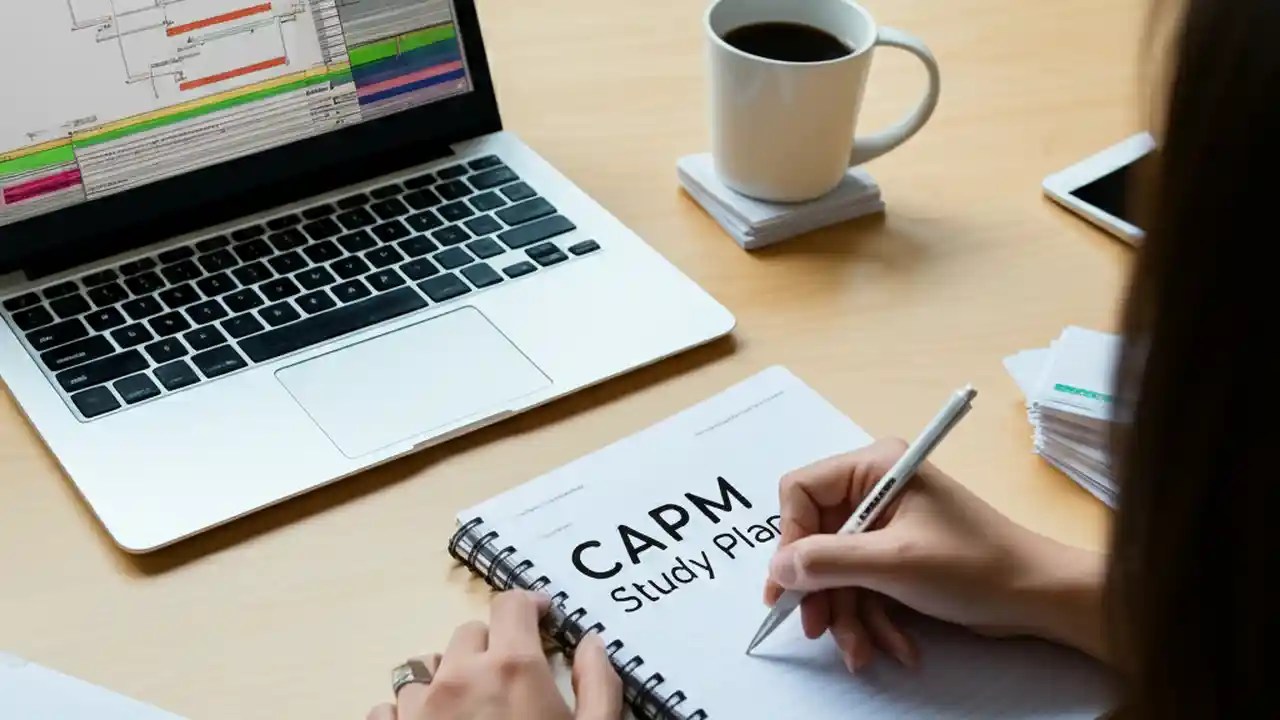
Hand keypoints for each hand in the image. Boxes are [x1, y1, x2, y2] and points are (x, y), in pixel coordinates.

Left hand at [368, 590, 621, 719]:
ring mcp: (416, 709)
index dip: (529, 605)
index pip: (510, 606)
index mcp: (510, 668)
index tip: (541, 616)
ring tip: (469, 711)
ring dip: (448, 681)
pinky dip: (409, 713)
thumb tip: (592, 643)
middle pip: (468, 634)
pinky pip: (389, 708)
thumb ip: (598, 685)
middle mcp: (457, 677)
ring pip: (427, 670)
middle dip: (492, 647)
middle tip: (512, 678)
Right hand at [764, 438, 1106, 672]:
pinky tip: (896, 647)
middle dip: (822, 591)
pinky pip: (864, 587)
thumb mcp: (893, 564)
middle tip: (817, 630)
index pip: (802, 492)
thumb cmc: (973, 566)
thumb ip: (827, 563)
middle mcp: (876, 489)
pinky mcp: (897, 557)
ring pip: (838, 571)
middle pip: (817, 539)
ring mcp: (887, 525)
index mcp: (875, 467)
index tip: (789, 584)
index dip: (791, 539)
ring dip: (849, 617)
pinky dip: (874, 620)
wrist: (1038, 598)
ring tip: (862, 653)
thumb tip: (778, 568)